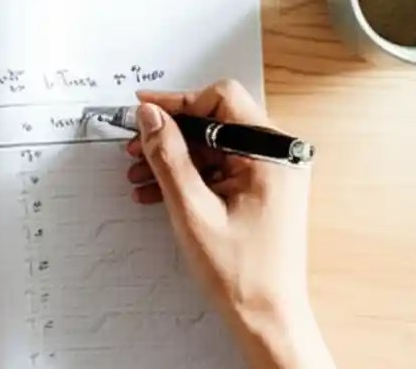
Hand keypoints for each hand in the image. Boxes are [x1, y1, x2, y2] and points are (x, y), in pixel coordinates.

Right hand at [125, 80, 333, 368]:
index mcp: (272, 153)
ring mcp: (272, 173)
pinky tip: (159, 190)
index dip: (177, 101)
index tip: (145, 110)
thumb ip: (168, 156)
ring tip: (140, 173)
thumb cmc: (242, 273)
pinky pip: (221, 167)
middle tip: (136, 146)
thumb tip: (150, 117)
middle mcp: (279, 156)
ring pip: (214, 145)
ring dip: (175, 156)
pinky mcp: (262, 189)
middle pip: (216, 120)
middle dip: (171, 133)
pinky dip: (190, 174)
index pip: (221, 99)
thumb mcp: (192, 209)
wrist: (267, 317)